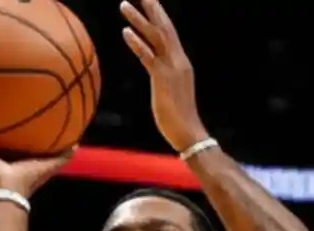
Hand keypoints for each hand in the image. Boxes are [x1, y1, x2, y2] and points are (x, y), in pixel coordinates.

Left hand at [120, 0, 208, 152]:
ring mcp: (171, 69)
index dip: (159, 16)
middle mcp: (178, 61)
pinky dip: (137, 43)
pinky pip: (148, 57)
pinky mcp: (162, 79)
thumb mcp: (171, 92)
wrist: (189, 133)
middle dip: (152, 8)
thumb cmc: (178, 118)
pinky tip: (125, 31)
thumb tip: (156, 73)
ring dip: (139, 19)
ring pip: (155, 37)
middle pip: (164, 28)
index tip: (150, 1)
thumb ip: (164, 78)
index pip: (169, 33)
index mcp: (181, 63)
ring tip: (124, 3)